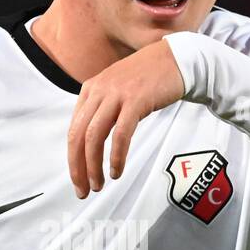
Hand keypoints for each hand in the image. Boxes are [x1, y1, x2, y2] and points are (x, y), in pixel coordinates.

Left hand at [67, 38, 184, 196]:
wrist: (176, 59)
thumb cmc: (148, 79)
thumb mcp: (117, 90)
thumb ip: (102, 110)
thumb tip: (91, 142)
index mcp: (91, 90)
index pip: (73, 130)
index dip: (73, 159)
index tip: (78, 179)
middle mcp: (99, 91)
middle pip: (78, 136)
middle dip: (78, 168)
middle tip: (83, 190)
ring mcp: (116, 95)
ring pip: (94, 136)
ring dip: (94, 165)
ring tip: (99, 184)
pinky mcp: (135, 101)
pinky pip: (120, 134)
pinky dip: (116, 156)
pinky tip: (117, 171)